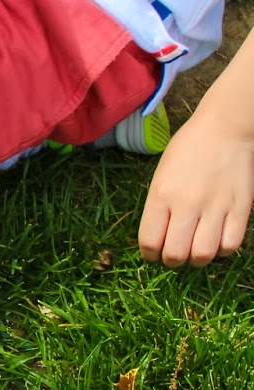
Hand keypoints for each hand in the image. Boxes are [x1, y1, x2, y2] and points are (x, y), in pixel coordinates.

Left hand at [138, 113, 253, 265]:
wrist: (225, 128)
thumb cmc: (188, 150)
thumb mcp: (161, 175)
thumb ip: (159, 207)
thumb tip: (159, 238)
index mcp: (161, 195)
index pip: (149, 242)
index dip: (149, 255)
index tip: (153, 254)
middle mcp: (187, 204)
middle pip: (175, 254)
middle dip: (172, 261)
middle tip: (175, 255)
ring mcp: (216, 207)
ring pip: (203, 254)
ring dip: (197, 259)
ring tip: (196, 250)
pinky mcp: (241, 208)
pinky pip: (231, 245)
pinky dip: (222, 250)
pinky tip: (217, 241)